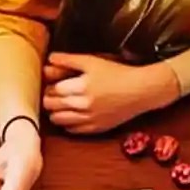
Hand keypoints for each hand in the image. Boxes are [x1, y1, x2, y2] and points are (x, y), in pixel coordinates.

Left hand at [42, 52, 179, 133]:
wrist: (141, 90)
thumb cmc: (117, 73)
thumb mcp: (93, 61)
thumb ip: (69, 59)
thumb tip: (50, 58)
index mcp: (81, 87)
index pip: (53, 91)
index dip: (49, 87)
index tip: (51, 85)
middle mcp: (83, 105)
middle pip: (52, 106)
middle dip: (49, 99)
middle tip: (53, 95)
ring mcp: (89, 119)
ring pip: (58, 120)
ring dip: (55, 112)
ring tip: (60, 106)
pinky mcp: (96, 129)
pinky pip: (72, 130)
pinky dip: (67, 123)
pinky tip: (71, 115)